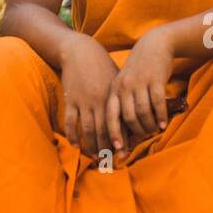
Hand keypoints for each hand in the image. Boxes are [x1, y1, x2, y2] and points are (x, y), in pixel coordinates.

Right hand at [58, 33, 119, 157]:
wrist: (81, 51)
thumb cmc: (103, 66)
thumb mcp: (118, 80)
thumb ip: (125, 97)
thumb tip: (140, 113)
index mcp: (114, 97)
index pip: (120, 123)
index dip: (122, 139)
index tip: (124, 153)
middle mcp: (101, 101)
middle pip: (105, 131)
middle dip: (107, 148)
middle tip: (110, 161)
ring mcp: (84, 101)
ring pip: (89, 129)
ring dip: (92, 146)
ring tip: (96, 157)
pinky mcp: (71, 100)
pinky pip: (71, 122)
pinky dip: (74, 135)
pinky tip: (77, 145)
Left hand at [105, 27, 173, 160]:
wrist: (154, 45)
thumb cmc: (139, 69)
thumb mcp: (125, 83)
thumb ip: (122, 101)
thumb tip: (121, 128)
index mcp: (114, 89)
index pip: (111, 116)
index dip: (114, 133)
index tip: (118, 147)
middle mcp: (125, 87)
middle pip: (128, 117)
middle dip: (137, 131)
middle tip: (144, 136)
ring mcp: (140, 83)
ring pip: (143, 112)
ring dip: (150, 125)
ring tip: (155, 130)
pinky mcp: (156, 80)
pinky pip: (158, 103)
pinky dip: (160, 116)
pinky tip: (163, 124)